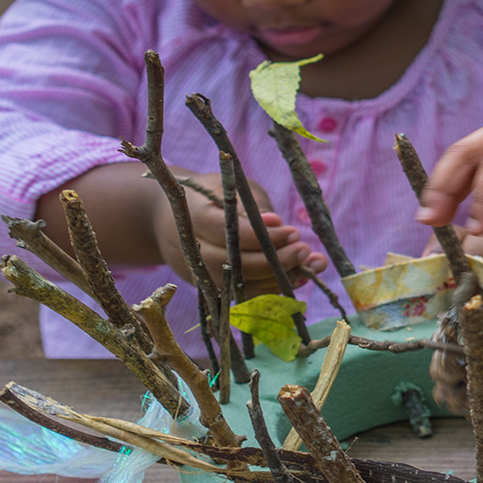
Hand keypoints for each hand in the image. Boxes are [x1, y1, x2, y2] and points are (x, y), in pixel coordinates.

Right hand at [158, 168, 320, 295]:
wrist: (167, 219)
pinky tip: (302, 277)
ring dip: (282, 278)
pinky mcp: (210, 289)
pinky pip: (244, 294)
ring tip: (315, 263)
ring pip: (242, 285)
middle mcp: (192, 250)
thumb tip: (275, 224)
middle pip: (235, 265)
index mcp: (192, 217)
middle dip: (275, 261)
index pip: (229, 233)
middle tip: (305, 249)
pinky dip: (275, 288)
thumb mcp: (226, 188)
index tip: (292, 231)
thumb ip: (249, 206)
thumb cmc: (207, 196)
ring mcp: (199, 274)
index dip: (263, 236)